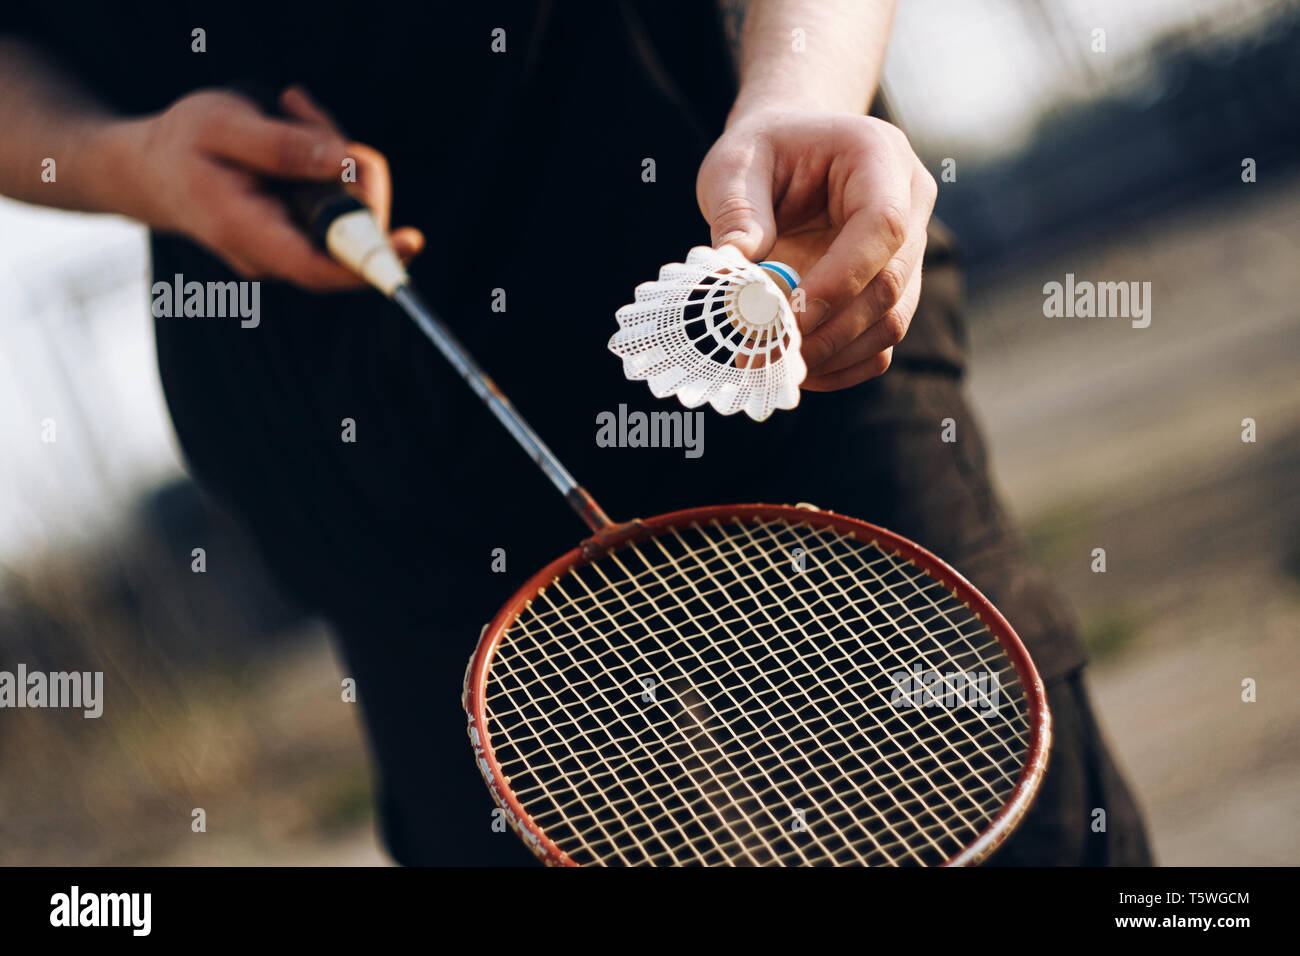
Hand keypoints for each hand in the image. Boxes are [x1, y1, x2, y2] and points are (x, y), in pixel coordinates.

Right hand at [107, 86, 422, 289]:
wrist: (151, 170)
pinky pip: (336, 203)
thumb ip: (279, 146)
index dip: (370, 260)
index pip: (319, 266)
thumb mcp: (221, 125)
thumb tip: (340, 160)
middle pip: (346, 230)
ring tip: (291, 112)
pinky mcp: (300, 232)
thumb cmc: (182, 144)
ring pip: (346, 210)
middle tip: (306, 113)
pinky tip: (295, 128)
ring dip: (336, 156)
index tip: (410, 243)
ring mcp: (288, 247)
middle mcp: (273, 253)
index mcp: (246, 232)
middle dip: (349, 169)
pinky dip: (328, 162)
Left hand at [697, 109, 936, 389]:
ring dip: (835, 354)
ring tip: (776, 365)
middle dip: (831, 330)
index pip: (882, 225)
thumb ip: (736, 213)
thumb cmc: (763, 151)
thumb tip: (734, 272)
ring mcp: (909, 250)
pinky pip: (883, 342)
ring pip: (892, 320)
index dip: (840, 279)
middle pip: (891, 283)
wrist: (788, 149)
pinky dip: (844, 365)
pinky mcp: (895, 288)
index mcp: (878, 156)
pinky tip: (800, 370)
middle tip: (771, 354)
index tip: (789, 316)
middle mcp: (910, 202)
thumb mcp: (734, 165)